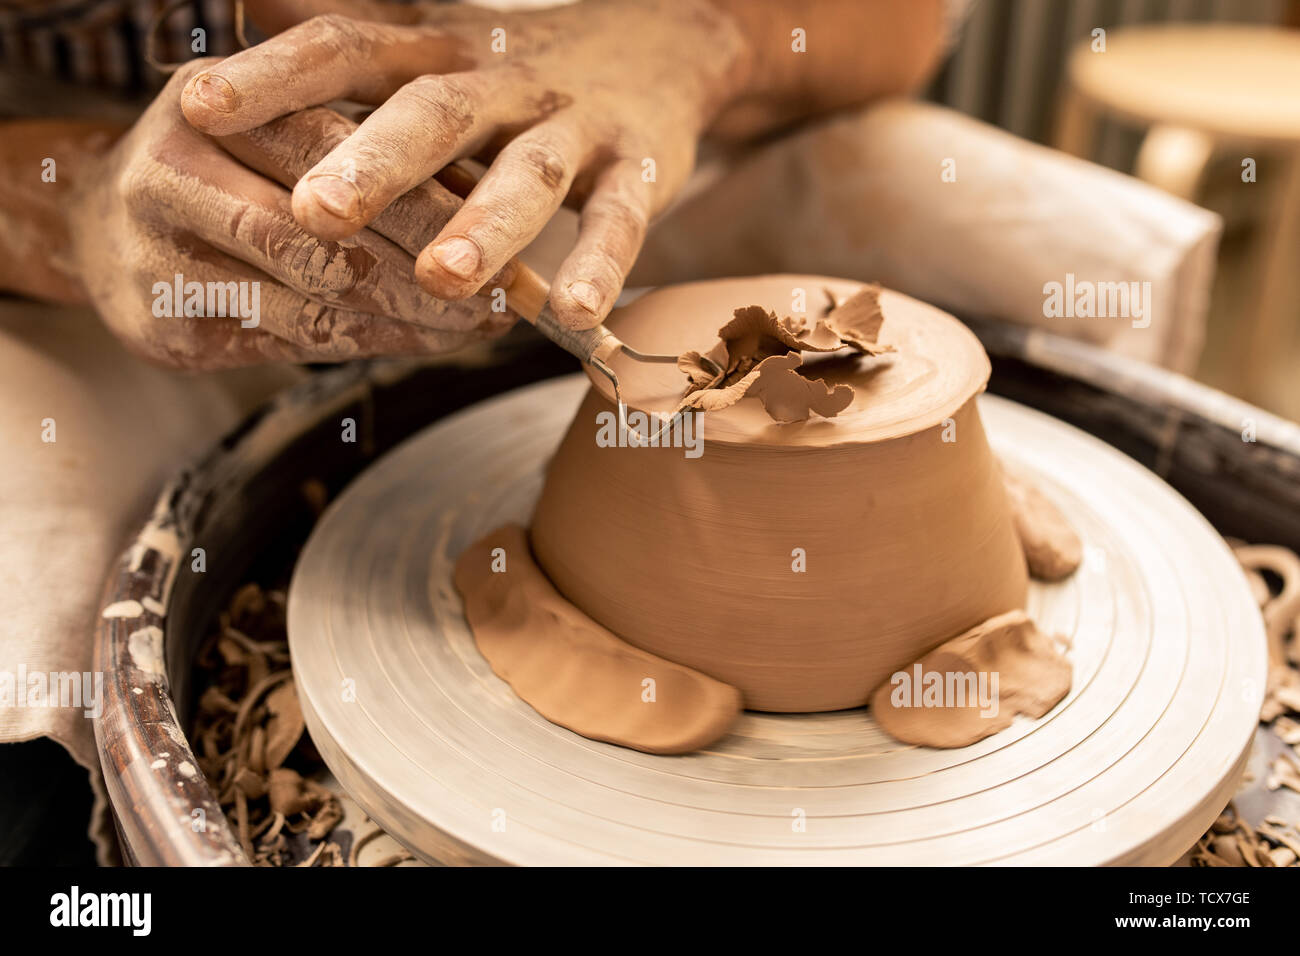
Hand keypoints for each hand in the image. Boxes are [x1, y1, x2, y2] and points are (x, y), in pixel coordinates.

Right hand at [65, 60, 511, 369]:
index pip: (336, 156)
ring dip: (404, 321)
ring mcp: (154, 252)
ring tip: (471, 329)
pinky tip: (415, 344)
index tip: (498, 241)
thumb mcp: (287, 138)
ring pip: (308, 296)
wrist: (97, 225)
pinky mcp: (160, 323)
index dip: (424, 205)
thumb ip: (366, 160)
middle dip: (422, 276)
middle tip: (497, 302)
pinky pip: (285, 340)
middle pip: (322, 236)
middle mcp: (172, 170)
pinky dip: (361, 344)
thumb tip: (479, 203)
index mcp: (215, 104)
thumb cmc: (228, 173)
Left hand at [180, 0, 752, 329]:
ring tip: (442, 277)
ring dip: (486, 223)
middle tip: (312, 211)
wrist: (666, 42)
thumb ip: (348, 43)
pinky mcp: (640, 167)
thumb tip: (233, 24)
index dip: (275, 75)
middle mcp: (502, 81)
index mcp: (439, 50)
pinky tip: (573, 314)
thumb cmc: (522, 64)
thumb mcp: (434, 40)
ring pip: (529, 171)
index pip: (348, 49)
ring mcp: (574, 123)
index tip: (198, 107)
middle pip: (433, 111)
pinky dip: (600, 265)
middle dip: (374, 162)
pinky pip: (621, 219)